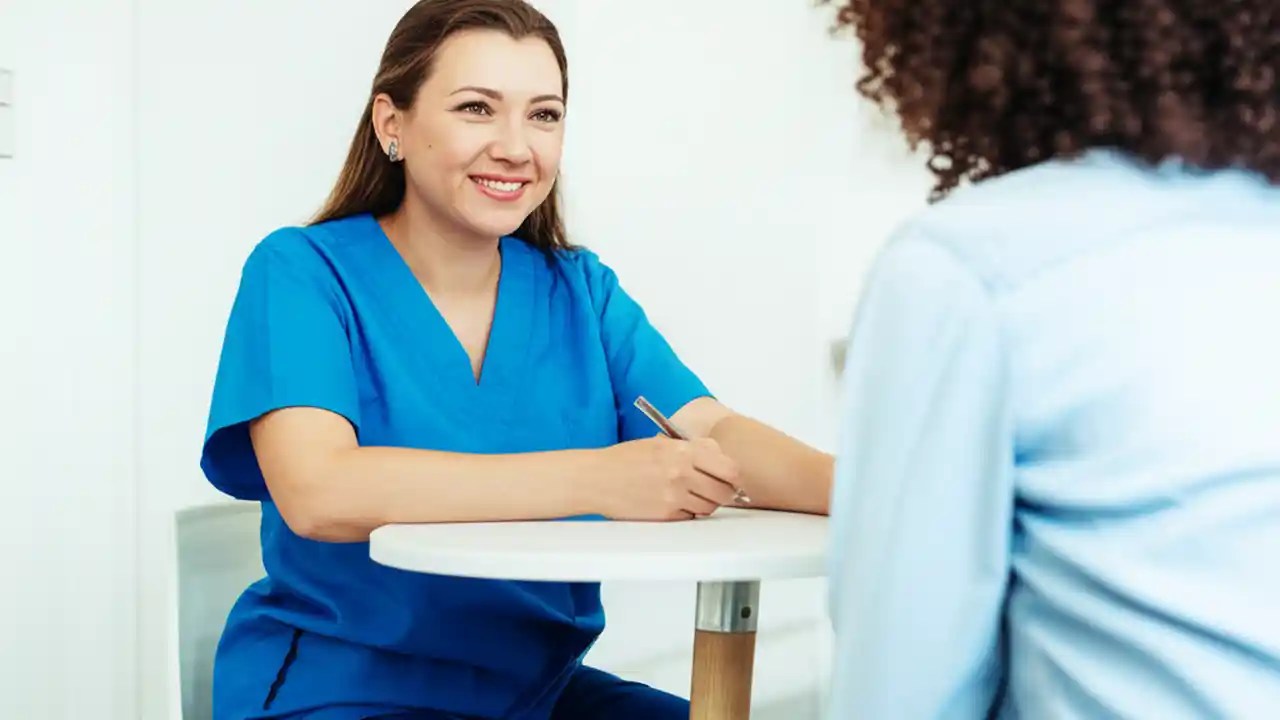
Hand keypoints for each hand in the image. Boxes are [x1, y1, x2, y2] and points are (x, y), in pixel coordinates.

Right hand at [590, 436, 740, 520]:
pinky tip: (674, 503)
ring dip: (706, 503)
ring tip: (690, 495)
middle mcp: (682, 473)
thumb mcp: (662, 444)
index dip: (733, 476)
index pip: (729, 468)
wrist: (597, 478)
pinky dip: (688, 512)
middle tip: (716, 490)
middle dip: (724, 492)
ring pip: (709, 507)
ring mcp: (674, 496)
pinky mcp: (665, 515)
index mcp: (683, 452)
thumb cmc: (625, 460)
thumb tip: (720, 456)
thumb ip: (693, 448)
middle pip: (724, 492)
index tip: (730, 478)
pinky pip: (690, 517)